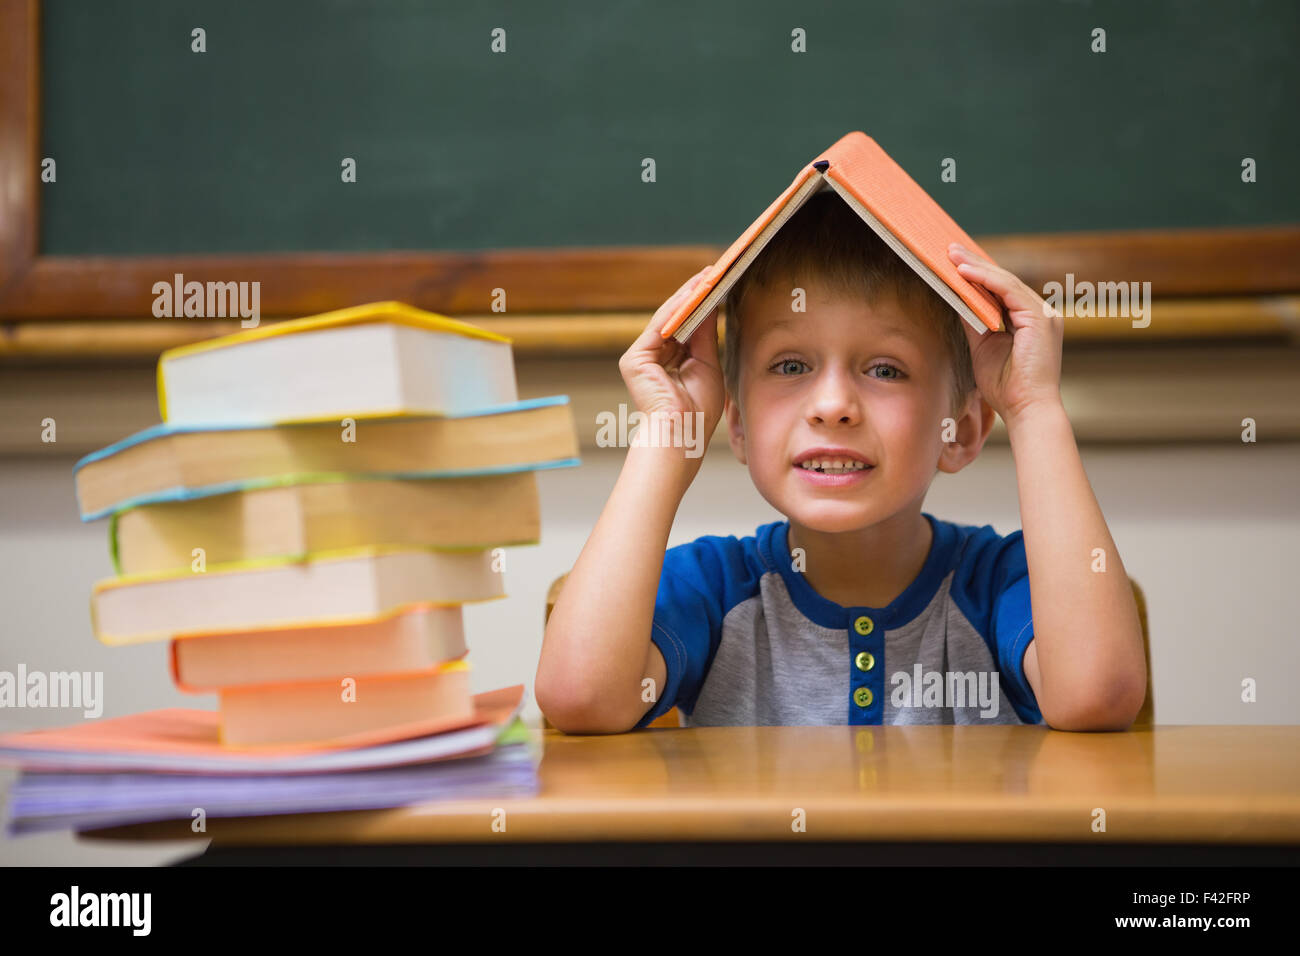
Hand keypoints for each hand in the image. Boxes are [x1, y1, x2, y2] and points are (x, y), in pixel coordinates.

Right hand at [617, 267, 724, 450]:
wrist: (683, 434)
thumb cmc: (698, 411)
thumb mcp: (707, 365)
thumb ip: (705, 335)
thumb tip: (712, 305)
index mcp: (669, 364)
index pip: (684, 328)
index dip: (700, 306)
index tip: (717, 285)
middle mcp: (652, 358)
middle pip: (674, 320)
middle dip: (694, 296)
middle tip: (713, 272)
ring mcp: (641, 358)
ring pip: (666, 318)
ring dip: (688, 296)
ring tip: (707, 276)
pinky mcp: (634, 359)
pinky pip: (659, 325)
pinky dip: (677, 308)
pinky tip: (694, 292)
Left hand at [948, 242, 1063, 422]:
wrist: (1025, 410)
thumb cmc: (1006, 387)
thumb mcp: (983, 347)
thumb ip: (975, 322)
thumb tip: (958, 299)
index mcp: (1030, 320)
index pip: (1002, 290)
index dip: (979, 275)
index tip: (954, 263)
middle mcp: (1040, 313)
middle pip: (1003, 281)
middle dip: (975, 264)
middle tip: (949, 250)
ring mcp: (1044, 314)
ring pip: (1005, 281)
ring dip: (976, 267)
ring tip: (952, 256)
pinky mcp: (1040, 318)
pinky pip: (1009, 290)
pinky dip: (986, 280)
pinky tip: (965, 273)